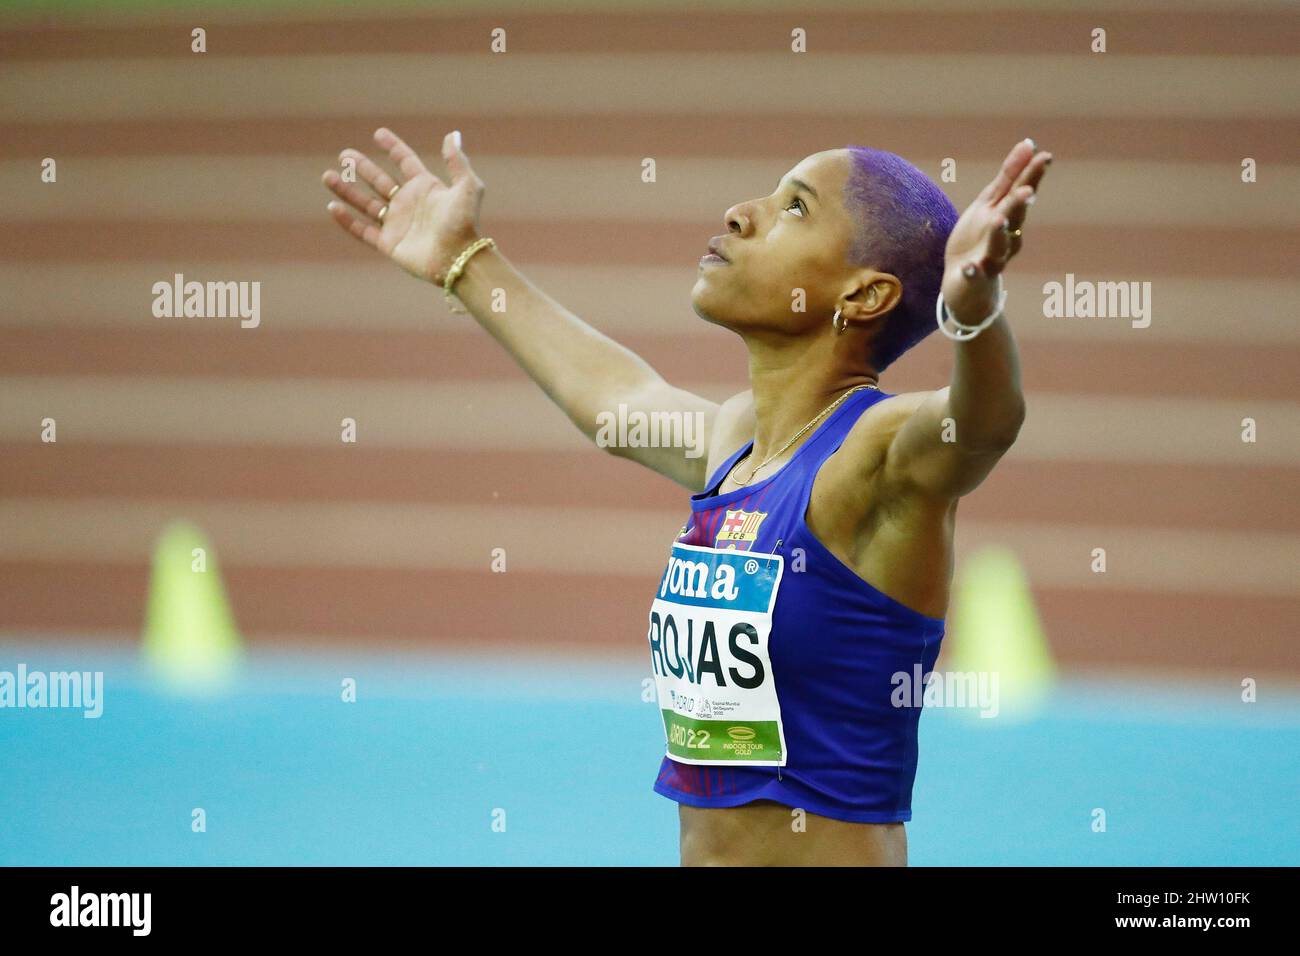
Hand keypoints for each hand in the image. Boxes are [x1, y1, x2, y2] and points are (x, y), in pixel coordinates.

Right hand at [322, 128, 484, 283]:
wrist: (459, 258)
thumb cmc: (465, 223)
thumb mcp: (467, 187)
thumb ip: (457, 161)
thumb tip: (452, 134)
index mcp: (425, 188)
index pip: (405, 161)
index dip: (393, 147)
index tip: (378, 134)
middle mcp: (409, 204)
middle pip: (380, 181)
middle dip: (362, 167)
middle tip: (344, 154)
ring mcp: (397, 224)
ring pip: (366, 204)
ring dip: (347, 190)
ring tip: (328, 176)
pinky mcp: (389, 244)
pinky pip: (363, 231)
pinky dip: (347, 220)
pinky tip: (332, 207)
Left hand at [940, 139, 1051, 323]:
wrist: (967, 285)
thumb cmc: (980, 238)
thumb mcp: (991, 204)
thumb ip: (1009, 177)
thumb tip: (1029, 143)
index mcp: (1008, 216)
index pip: (1021, 192)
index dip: (1032, 176)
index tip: (1044, 157)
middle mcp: (1005, 237)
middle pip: (1014, 218)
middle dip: (1020, 204)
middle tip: (1027, 191)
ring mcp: (991, 258)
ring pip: (999, 246)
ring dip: (1000, 233)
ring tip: (999, 219)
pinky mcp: (974, 278)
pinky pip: (974, 275)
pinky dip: (973, 271)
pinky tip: (970, 267)